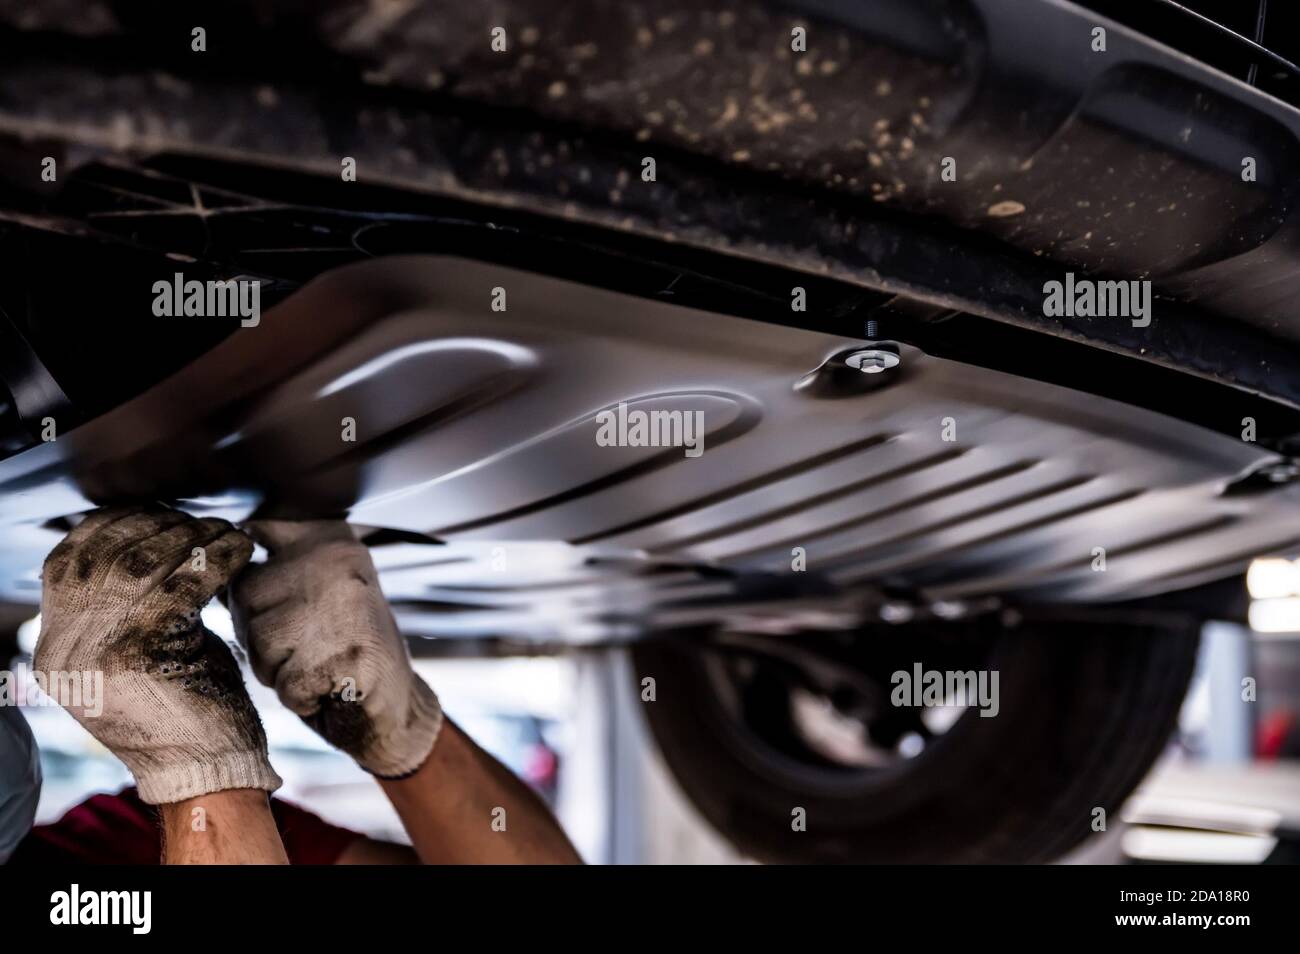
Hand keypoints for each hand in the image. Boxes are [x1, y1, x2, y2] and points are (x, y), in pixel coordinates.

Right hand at [35, 505, 280, 803]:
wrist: (206, 774)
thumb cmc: (187, 710)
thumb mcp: (139, 655)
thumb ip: (128, 606)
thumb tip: (147, 537)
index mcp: (56, 651)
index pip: (66, 562)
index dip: (112, 526)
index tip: (155, 514)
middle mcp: (65, 651)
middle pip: (103, 554)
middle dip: (156, 526)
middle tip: (199, 520)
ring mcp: (97, 654)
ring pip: (142, 561)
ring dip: (191, 535)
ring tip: (223, 531)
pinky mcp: (141, 654)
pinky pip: (183, 582)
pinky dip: (217, 557)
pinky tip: (240, 548)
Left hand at [230, 520, 441, 776]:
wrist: (397, 703)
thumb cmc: (344, 646)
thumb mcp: (316, 587)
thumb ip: (274, 564)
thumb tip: (215, 552)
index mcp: (331, 538)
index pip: (258, 536)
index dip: (256, 586)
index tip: (282, 604)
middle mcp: (338, 562)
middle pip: (247, 598)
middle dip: (263, 634)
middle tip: (308, 646)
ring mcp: (343, 606)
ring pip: (260, 642)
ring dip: (278, 668)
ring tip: (320, 665)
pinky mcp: (345, 656)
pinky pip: (284, 682)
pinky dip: (299, 696)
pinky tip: (330, 687)